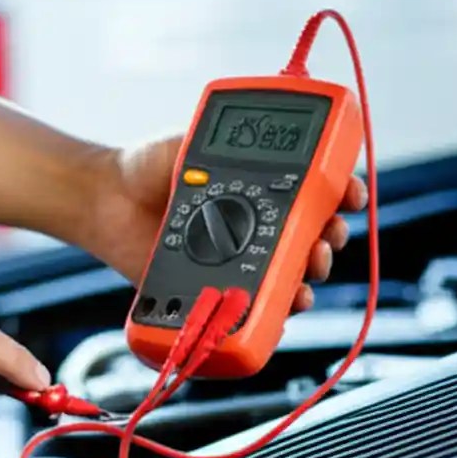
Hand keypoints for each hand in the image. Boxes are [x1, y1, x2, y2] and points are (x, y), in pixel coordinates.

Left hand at [82, 136, 367, 310]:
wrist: (106, 200)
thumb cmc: (147, 167)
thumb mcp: (192, 145)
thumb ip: (225, 146)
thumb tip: (259, 146)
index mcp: (261, 189)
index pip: (316, 195)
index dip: (340, 196)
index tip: (350, 194)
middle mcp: (256, 227)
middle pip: (313, 241)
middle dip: (331, 240)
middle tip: (327, 236)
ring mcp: (238, 261)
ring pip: (291, 277)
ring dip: (310, 277)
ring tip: (308, 270)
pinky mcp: (215, 291)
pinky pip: (252, 310)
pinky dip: (273, 313)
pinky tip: (283, 306)